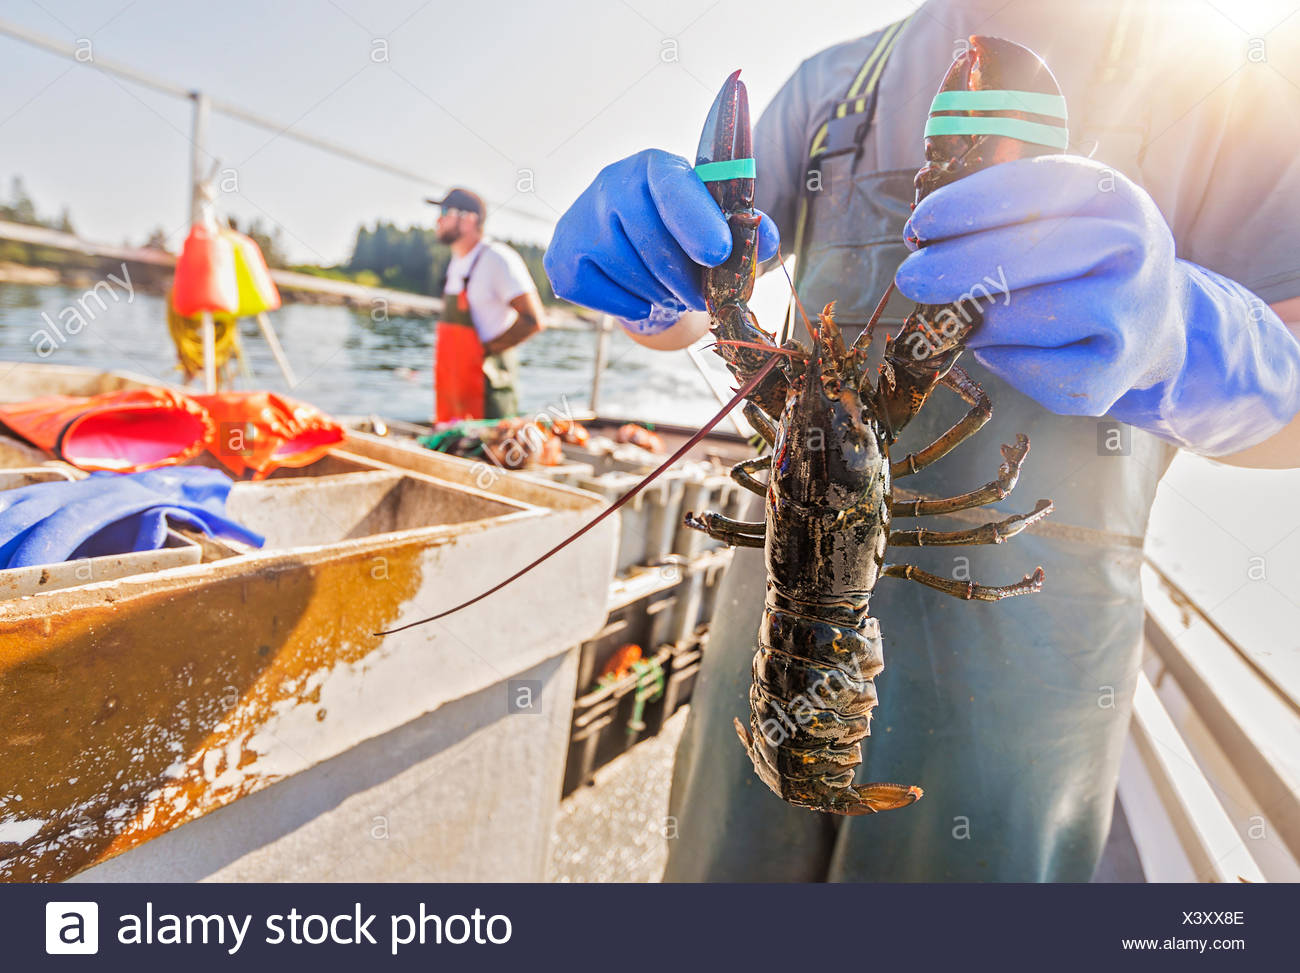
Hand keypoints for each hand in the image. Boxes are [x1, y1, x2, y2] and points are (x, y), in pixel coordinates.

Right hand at [544, 148, 778, 334]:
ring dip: (662, 295)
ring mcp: (579, 220)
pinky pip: (609, 299)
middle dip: (686, 279)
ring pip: (631, 275)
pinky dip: (634, 307)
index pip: (672, 188)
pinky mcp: (562, 259)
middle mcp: (610, 183)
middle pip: (652, 243)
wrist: (622, 233)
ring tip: (671, 291)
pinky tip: (641, 293)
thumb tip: (767, 239)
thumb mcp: (714, 219)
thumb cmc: (679, 226)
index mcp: (655, 166)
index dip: (697, 222)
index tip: (719, 253)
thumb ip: (743, 228)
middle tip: (701, 296)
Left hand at [894, 155, 1299, 454]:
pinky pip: (1030, 371)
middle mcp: (1130, 249)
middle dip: (954, 267)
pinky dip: (1000, 359)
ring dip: (975, 319)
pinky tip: (997, 347)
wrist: (1154, 324)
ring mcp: (1127, 314)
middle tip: (910, 277)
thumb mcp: (1065, 214)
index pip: (1030, 191)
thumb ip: (1005, 212)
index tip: (918, 226)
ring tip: (961, 316)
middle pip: (1026, 255)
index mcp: (1111, 196)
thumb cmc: (1083, 260)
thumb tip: (925, 238)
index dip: (964, 208)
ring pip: (1022, 318)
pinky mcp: (1109, 375)